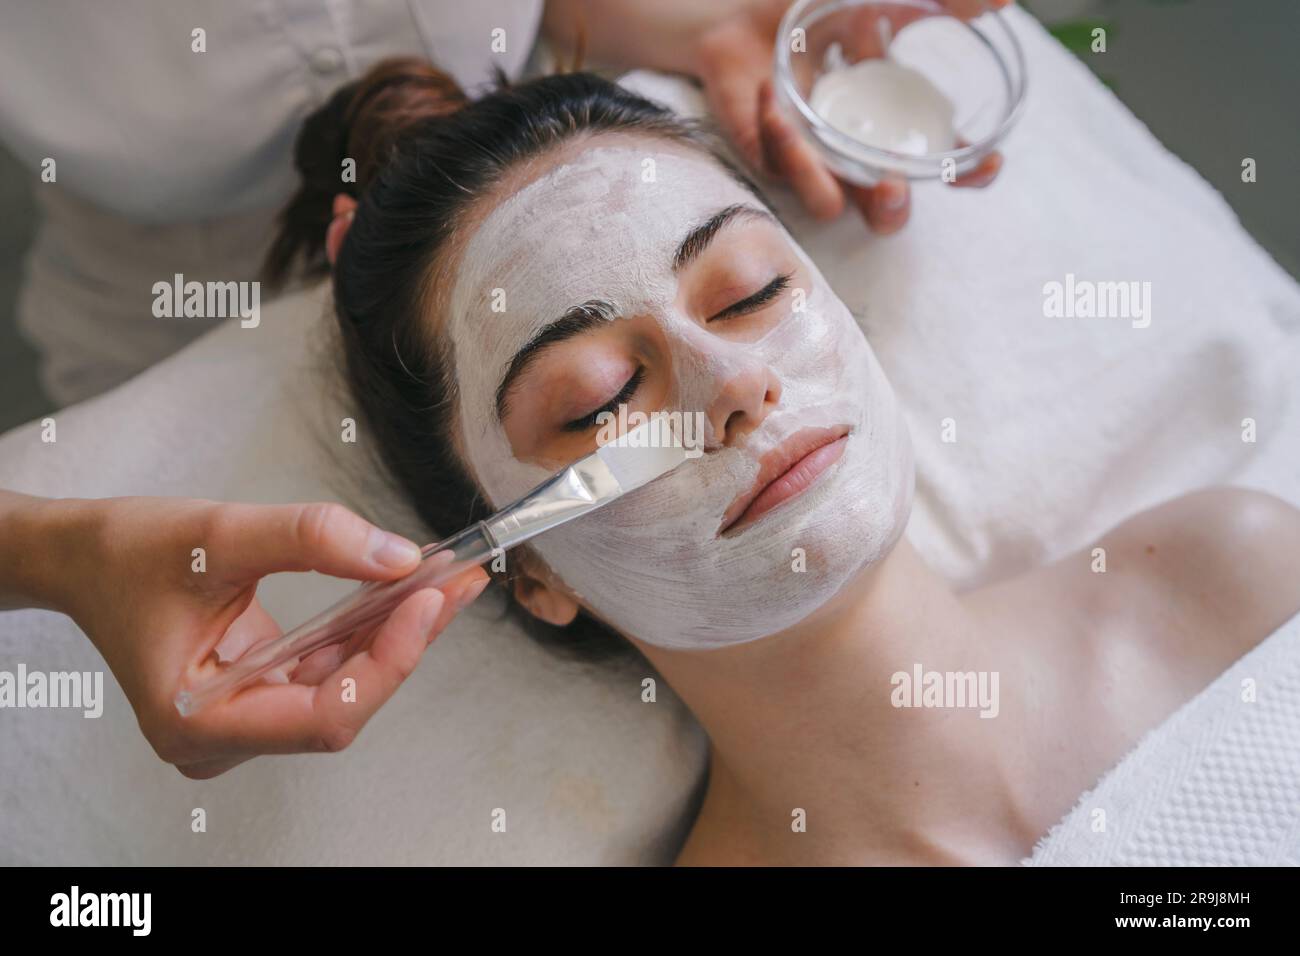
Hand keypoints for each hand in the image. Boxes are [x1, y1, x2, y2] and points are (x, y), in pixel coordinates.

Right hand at [30, 496, 488, 777]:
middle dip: (405, 642)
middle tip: (458, 582)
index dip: (388, 661)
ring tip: (447, 581)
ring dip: (397, 635)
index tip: (427, 599)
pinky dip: (369, 632)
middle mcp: (224, 738)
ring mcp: (244, 721)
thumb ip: (312, 541)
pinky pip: (329, 671)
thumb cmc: (129, 554)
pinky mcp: (258, 695)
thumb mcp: (219, 534)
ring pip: (344, 688)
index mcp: (199, 722)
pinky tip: (407, 593)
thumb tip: (400, 558)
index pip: (326, 716)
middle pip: (345, 704)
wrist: (86, 558)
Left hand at [694, 0, 1008, 232]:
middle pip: (886, 206)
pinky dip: (775, 129)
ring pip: (828, 205)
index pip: (939, 158)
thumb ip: (941, 1)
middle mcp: (857, 148)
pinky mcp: (769, 155)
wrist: (738, 7)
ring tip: (807, 139)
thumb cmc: (815, 7)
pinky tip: (770, 88)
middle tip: (892, 184)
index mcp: (893, 117)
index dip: (969, 170)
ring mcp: (813, 157)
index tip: (989, 160)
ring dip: (821, 186)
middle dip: (893, 206)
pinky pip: (776, 163)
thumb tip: (1003, 1)